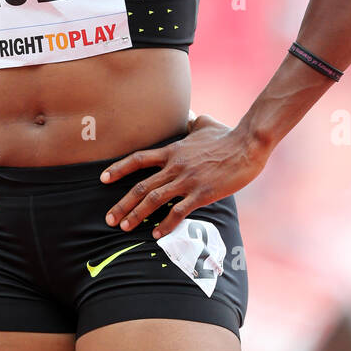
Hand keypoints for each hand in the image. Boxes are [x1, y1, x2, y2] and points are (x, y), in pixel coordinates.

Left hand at [99, 113, 270, 238]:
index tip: (103, 178)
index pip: (138, 159)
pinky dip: (165, 224)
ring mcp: (188, 180)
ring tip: (124, 227)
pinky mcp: (202, 193)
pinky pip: (179, 211)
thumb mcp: (205, 124)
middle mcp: (175, 166)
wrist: (247, 145)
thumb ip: (192, 122)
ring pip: (155, 199)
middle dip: (123, 204)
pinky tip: (156, 235)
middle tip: (109, 219)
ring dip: (137, 215)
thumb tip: (189, 115)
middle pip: (141, 185)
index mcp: (172, 150)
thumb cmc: (227, 134)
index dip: (118, 169)